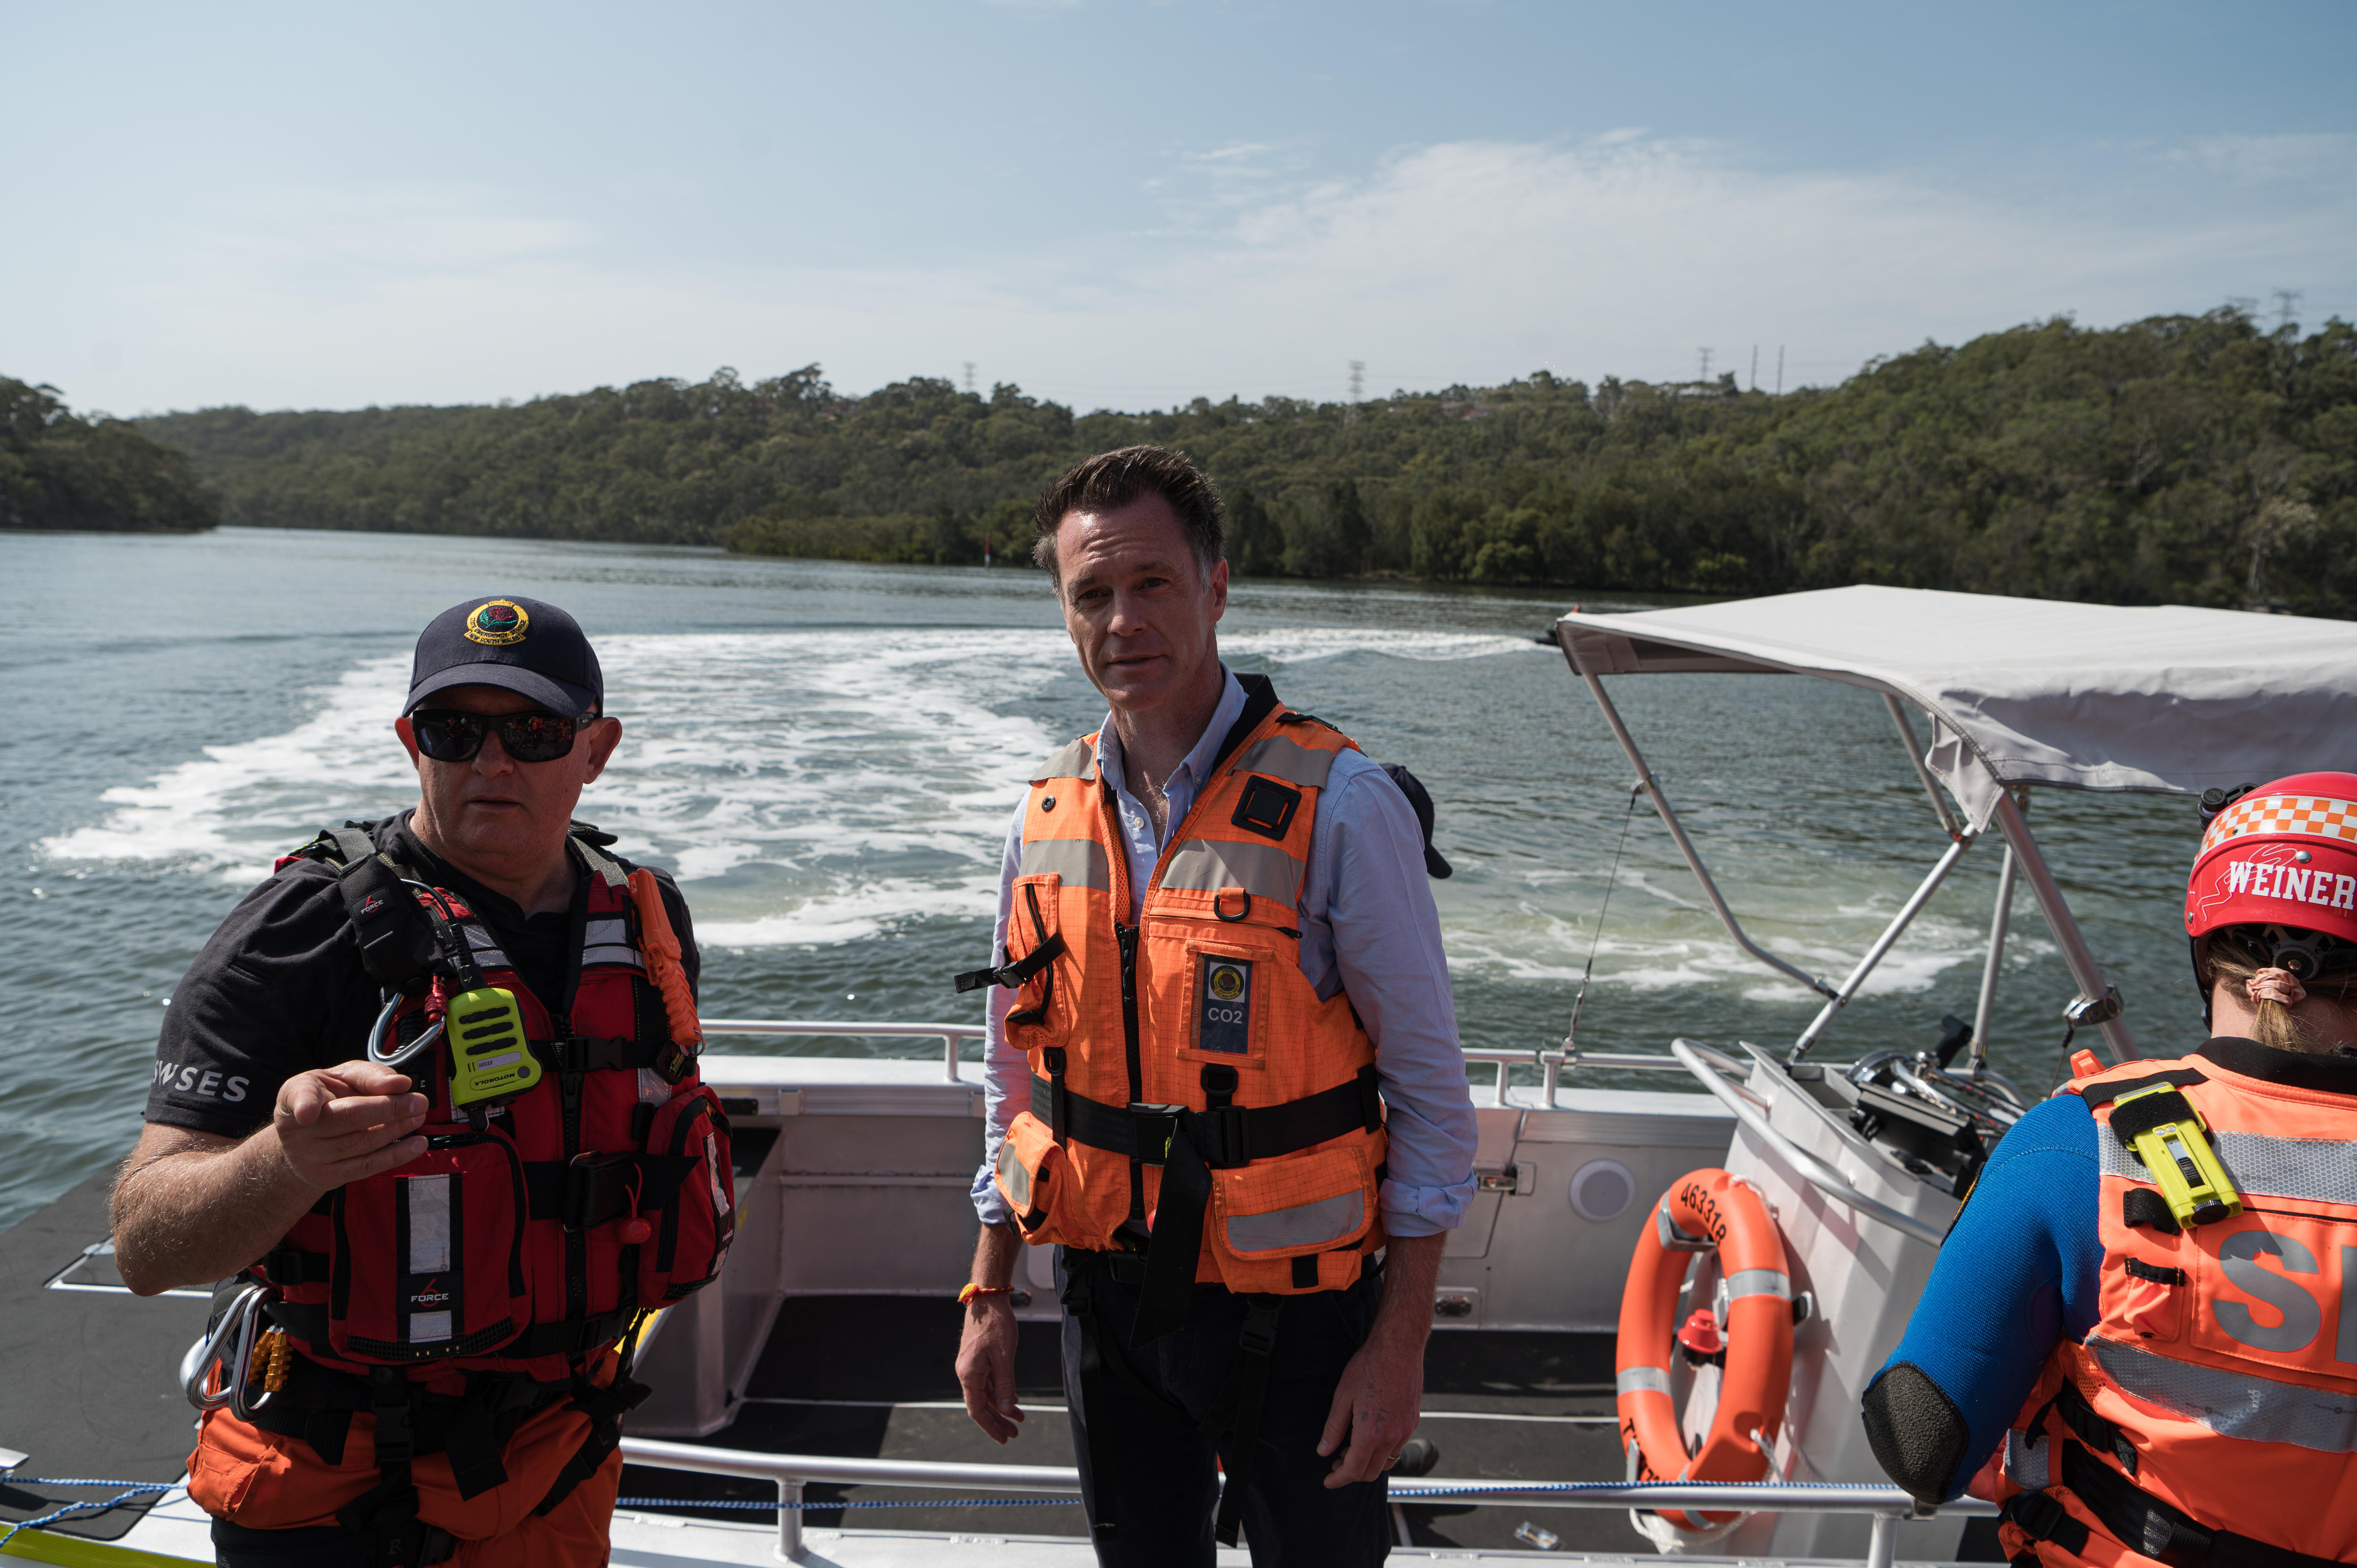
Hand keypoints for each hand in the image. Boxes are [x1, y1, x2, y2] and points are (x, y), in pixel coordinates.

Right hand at [270, 1060, 429, 1190]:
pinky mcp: (327, 1176)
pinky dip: (397, 1155)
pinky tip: (417, 1143)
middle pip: (348, 1117)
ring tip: (419, 1115)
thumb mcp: (341, 1077)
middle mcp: (297, 1127)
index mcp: (295, 1094)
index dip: (304, 1103)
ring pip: (362, 1142)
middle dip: (389, 1108)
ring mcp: (310, 1156)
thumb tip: (401, 1084)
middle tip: (419, 1101)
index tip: (308, 1112)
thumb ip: (369, 1076)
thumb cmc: (327, 1100)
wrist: (303, 1143)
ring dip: (398, 1128)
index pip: (299, 1096)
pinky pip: (367, 1166)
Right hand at [955, 1295, 1025, 1442]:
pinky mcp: (977, 1359)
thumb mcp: (1004, 1356)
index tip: (1003, 1438)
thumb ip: (1004, 1385)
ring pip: (986, 1393)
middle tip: (1014, 1434)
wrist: (987, 1299)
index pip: (977, 1409)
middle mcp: (966, 1372)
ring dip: (1001, 1406)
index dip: (990, 1426)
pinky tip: (1012, 1399)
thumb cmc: (995, 1324)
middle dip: (998, 1420)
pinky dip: (999, 1392)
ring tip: (1018, 1418)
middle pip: (981, 1404)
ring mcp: (971, 1366)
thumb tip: (1005, 1409)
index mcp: (969, 1374)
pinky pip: (988, 1382)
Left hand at [1317, 1318, 1425, 1486]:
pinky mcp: (1413, 1421)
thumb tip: (1323, 1451)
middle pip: (1371, 1472)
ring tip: (1351, 1447)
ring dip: (1367, 1462)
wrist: (1399, 1348)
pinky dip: (1382, 1451)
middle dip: (1351, 1473)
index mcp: (1371, 1434)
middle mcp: (1391, 1437)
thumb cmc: (1369, 1367)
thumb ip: (1333, 1428)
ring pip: (1385, 1462)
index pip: (1354, 1470)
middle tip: (1336, 1462)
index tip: (1328, 1481)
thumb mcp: (1342, 1397)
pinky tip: (1370, 1435)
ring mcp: (1405, 1430)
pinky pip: (1397, 1447)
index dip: (1338, 1480)